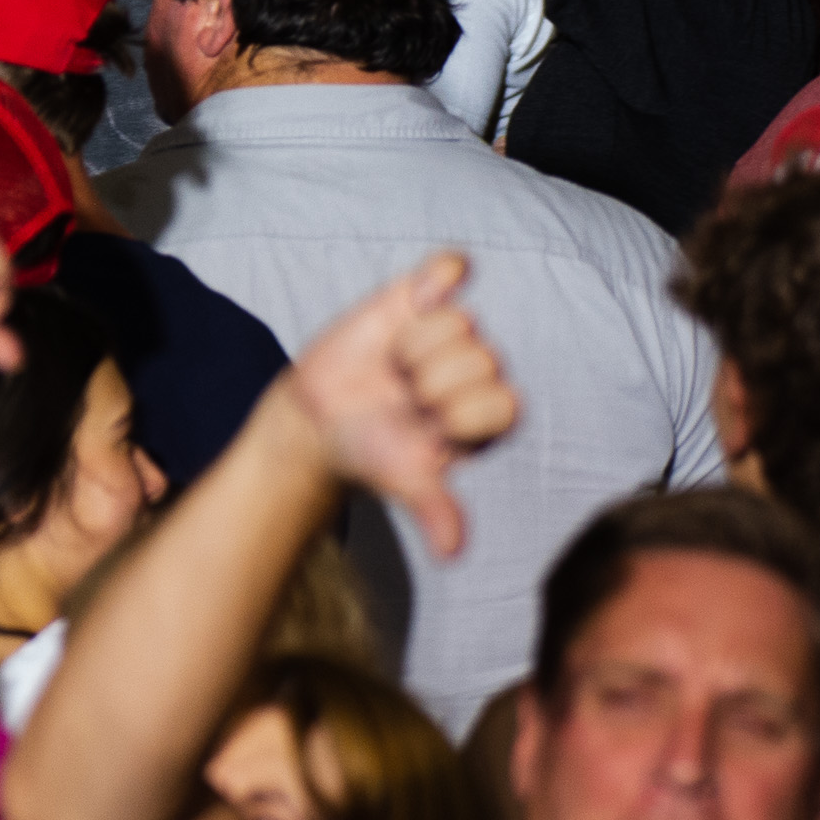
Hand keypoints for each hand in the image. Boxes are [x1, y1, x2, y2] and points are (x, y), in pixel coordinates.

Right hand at [281, 253, 517, 558]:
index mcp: (490, 413)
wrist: (319, 416)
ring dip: (411, 346)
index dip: (454, 413)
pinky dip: (437, 275)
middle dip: (427, 381)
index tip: (423, 428)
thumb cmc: (368, 450)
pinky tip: (414, 298)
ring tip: (392, 368)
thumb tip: (454, 553)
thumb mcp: (401, 478)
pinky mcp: (421, 297)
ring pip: (456, 321)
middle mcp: (480, 369)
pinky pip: (450, 266)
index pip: (500, 400)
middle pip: (479, 359)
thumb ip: (434, 506)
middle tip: (401, 397)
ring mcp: (453, 331)